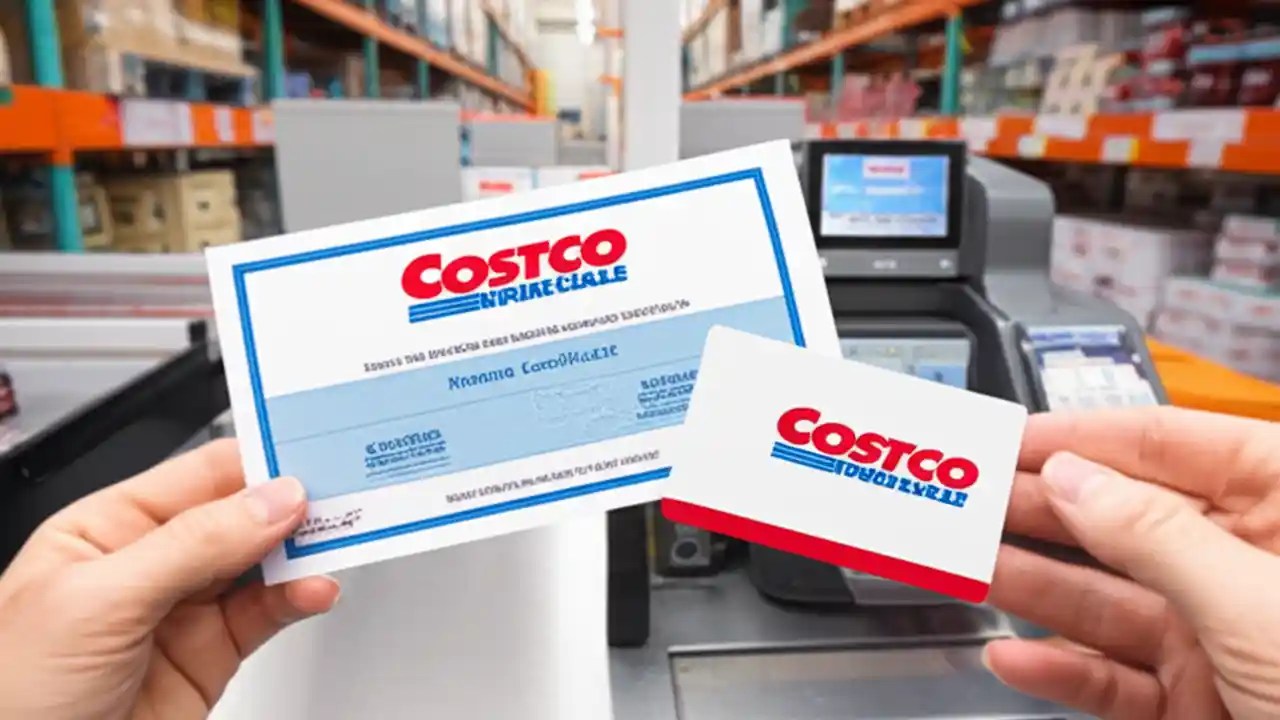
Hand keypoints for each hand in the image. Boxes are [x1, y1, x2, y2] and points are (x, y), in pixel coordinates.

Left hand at [0, 439, 339, 719]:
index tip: (308, 456)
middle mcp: (150, 563)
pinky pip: (269, 614)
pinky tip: (316, 588)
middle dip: (291, 503)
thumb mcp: (97, 601)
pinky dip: (301, 597)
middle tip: (341, 493)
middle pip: (240, 515)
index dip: (255, 462)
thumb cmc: (12, 695)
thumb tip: (271, 501)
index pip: (197, 474)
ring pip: (263, 563)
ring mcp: (184, 610)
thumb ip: (192, 545)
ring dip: (304, 550)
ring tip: (338, 539)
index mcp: (106, 528)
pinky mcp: (212, 655)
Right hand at [986, 407, 1279, 719]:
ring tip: (968, 569)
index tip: (1005, 439)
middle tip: (964, 501)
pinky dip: (1064, 674)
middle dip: (1044, 512)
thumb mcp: (1262, 606)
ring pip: (1111, 603)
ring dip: (1036, 590)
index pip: (1171, 444)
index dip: (1083, 438)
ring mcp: (1222, 640)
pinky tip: (1015, 662)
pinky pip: (1118, 681)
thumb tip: (1075, 477)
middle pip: (1127, 521)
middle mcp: (1251, 566)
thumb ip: (1159, 537)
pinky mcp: (1198, 707)